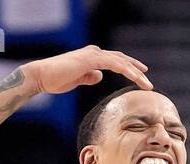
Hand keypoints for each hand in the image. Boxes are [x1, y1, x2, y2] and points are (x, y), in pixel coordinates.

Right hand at [24, 46, 150, 96]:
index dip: (128, 66)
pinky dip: (127, 70)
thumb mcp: (76, 80)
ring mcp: (93, 54)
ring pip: (121, 62)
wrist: (41, 76)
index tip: (140, 74)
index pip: (115, 60)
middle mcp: (94, 52)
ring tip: (147, 84)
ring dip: (135, 73)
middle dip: (136, 69)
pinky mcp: (91, 59)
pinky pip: (114, 64)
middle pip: (121, 59)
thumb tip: (99, 76)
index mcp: (91, 57)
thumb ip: (88, 77)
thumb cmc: (55, 80)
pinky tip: (135, 78)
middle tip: (148, 81)